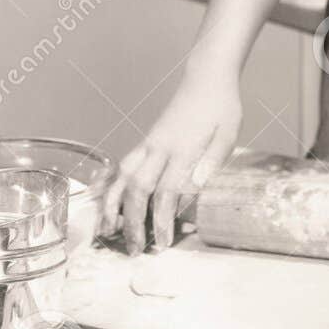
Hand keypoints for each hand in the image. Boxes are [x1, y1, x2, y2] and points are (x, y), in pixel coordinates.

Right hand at [98, 62, 242, 253]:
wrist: (206, 79)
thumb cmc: (221, 108)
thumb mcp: (228, 134)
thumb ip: (212, 159)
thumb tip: (196, 184)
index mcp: (182, 149)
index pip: (167, 191)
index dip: (162, 220)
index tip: (163, 243)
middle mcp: (159, 148)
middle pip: (137, 189)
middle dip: (132, 222)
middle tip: (134, 249)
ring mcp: (148, 144)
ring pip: (121, 177)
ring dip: (112, 206)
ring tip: (106, 232)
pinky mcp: (145, 142)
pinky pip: (121, 165)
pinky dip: (109, 184)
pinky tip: (100, 199)